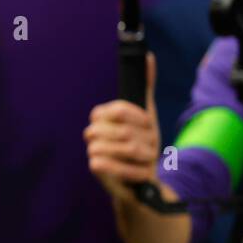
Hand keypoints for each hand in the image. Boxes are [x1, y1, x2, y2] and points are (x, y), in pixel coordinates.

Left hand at [84, 53, 160, 201]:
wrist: (138, 188)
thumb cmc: (132, 146)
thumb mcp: (137, 116)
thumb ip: (143, 87)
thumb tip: (148, 55)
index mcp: (149, 122)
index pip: (124, 110)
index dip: (106, 113)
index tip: (98, 117)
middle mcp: (152, 140)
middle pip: (120, 130)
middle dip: (98, 132)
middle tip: (90, 136)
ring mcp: (147, 161)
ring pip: (118, 148)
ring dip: (97, 147)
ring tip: (93, 149)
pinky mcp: (139, 180)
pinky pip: (113, 168)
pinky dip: (100, 163)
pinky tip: (95, 162)